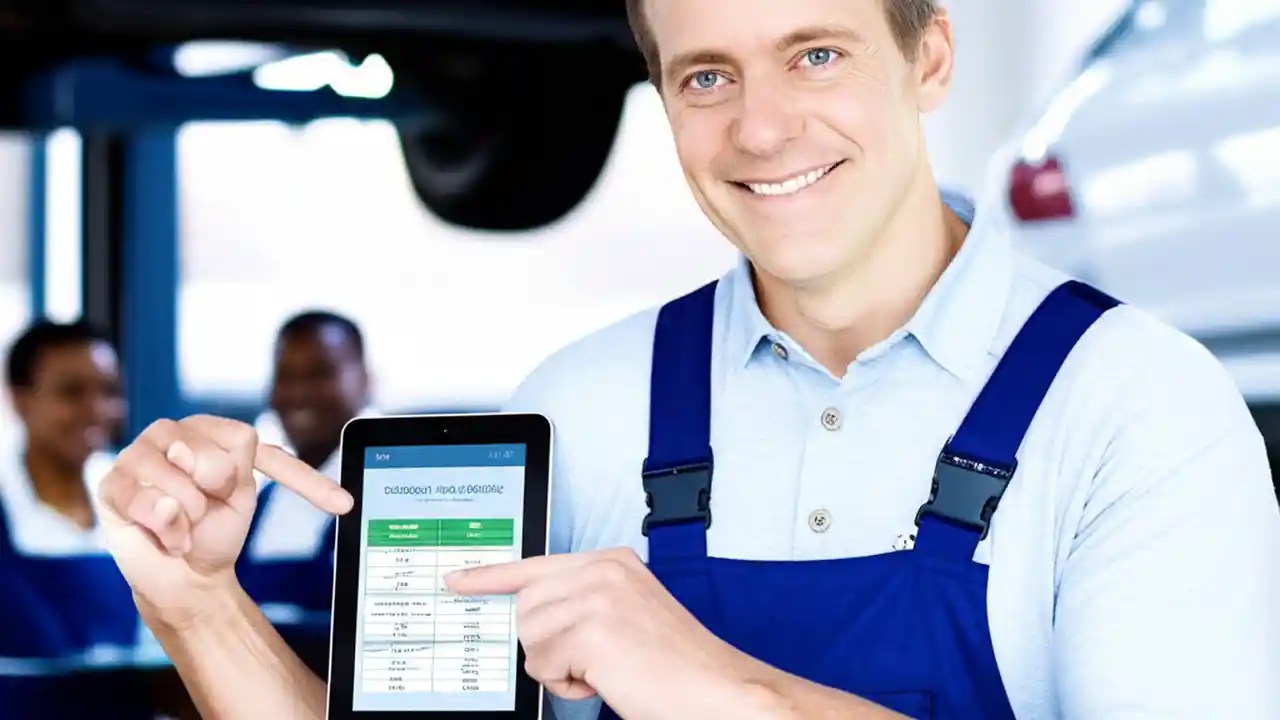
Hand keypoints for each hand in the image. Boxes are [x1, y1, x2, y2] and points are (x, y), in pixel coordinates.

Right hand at [97, 415, 352, 629]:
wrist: (181, 576)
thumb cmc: (213, 532)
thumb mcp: (239, 496)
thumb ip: (232, 465)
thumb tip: (203, 458)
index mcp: (212, 431)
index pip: (252, 442)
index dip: (302, 480)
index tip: (344, 506)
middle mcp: (173, 432)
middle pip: (216, 460)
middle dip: (219, 498)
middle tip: (204, 511)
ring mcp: (138, 452)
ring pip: (184, 483)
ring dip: (191, 517)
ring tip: (181, 523)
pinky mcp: (112, 480)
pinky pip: (152, 503)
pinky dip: (166, 528)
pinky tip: (160, 532)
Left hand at [444, 548, 747, 718]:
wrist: (717, 691)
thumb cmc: (674, 667)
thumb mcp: (624, 616)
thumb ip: (580, 603)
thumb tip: (528, 616)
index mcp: (611, 562)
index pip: (535, 565)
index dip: (489, 577)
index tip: (456, 580)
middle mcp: (603, 569)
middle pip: (525, 607)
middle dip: (546, 645)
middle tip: (592, 662)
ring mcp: (597, 594)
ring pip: (529, 637)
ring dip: (558, 667)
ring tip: (606, 670)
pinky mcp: (591, 627)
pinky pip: (542, 664)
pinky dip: (568, 684)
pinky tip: (606, 680)